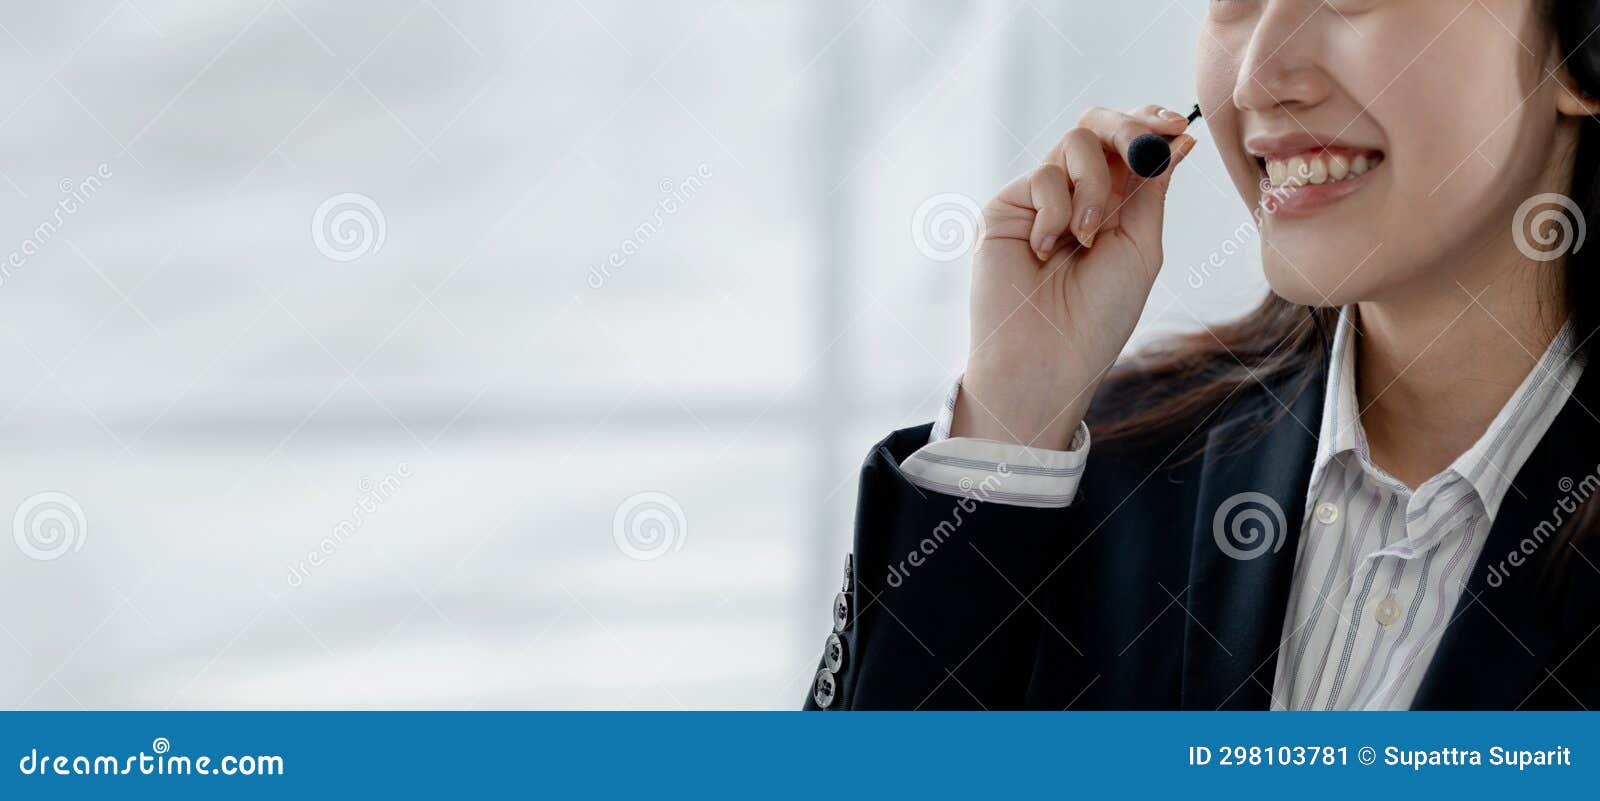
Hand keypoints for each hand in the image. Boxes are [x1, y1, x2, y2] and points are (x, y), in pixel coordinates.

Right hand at [952, 105, 1196, 449]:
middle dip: (1128, 128)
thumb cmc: (1099, 316)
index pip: (1131, 144)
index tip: (1177, 123)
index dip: (1151, 122)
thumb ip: (1151, 189)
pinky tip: (1045, 252)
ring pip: (1076, 144)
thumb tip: (1178, 137)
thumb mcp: (1141, 246)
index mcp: (1117, 204)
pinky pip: (1043, 177)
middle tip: (1144, 149)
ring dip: (1095, 189)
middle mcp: (1077, 194)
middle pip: (1099, 125)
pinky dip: (1057, 212)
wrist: (1046, 357)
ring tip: (1086, 238)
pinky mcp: (1007, 207)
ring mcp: (1040, 199)